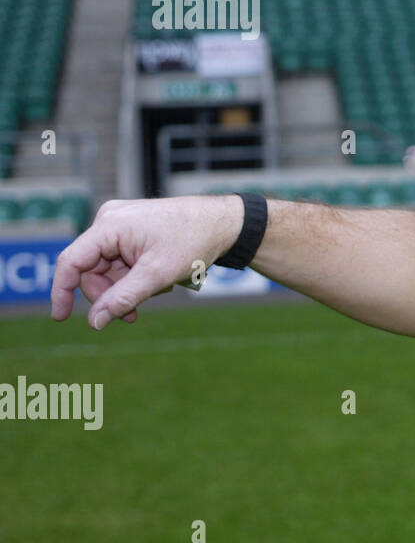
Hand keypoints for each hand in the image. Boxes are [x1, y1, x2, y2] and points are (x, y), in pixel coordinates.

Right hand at [50, 195, 243, 329]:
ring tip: (158, 292)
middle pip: (91, 270)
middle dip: (110, 295)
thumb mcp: (157, 275)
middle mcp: (110, 221)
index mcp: (110, 225)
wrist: (225, 223)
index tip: (61, 318)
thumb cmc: (194, 241)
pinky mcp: (133, 230)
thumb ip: (123, 299)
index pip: (71, 261)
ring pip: (108, 269)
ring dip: (127, 288)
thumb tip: (95, 322)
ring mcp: (121, 224)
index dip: (62, 291)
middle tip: (132, 315)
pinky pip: (122, 261)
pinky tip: (160, 281)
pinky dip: (135, 277)